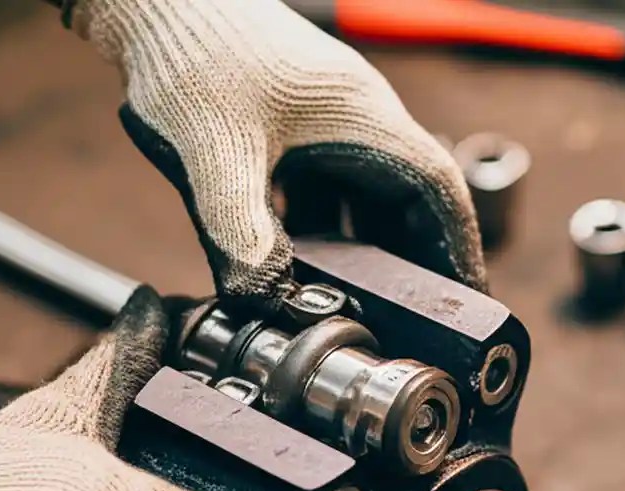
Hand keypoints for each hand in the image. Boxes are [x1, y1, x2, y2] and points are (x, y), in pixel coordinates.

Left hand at [65, 0, 485, 312]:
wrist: (157, 6)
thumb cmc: (195, 57)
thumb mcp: (215, 156)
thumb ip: (239, 233)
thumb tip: (262, 301)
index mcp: (365, 122)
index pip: (438, 192)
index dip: (458, 252)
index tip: (467, 304)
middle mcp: (359, 121)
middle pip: (408, 203)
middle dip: (412, 265)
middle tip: (410, 324)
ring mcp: (327, 123)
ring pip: (364, 198)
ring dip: (363, 250)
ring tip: (357, 308)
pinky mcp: (294, 129)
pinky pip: (325, 189)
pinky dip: (322, 231)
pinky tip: (297, 268)